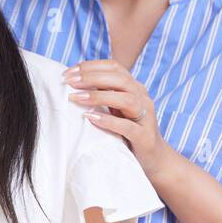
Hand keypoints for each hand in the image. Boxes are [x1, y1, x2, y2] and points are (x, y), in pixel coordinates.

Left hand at [62, 60, 173, 177]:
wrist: (153, 156)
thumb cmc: (127, 129)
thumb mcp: (114, 107)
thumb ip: (101, 93)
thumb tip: (72, 81)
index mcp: (133, 87)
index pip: (114, 67)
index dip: (91, 66)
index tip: (68, 72)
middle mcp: (142, 97)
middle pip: (120, 79)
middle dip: (91, 77)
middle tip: (69, 82)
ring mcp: (145, 117)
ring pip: (126, 99)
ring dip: (98, 96)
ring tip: (75, 98)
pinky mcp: (144, 136)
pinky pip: (128, 127)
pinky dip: (108, 121)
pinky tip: (89, 118)